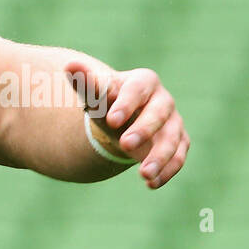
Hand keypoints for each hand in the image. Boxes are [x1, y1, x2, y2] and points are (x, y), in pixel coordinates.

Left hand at [65, 59, 189, 188]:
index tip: (111, 120)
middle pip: (159, 113)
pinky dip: (166, 171)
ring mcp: (174, 122)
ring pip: (172, 139)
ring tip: (143, 174)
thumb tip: (70, 66)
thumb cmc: (105, 103)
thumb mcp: (94, 94)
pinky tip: (151, 183)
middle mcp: (163, 100)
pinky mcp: (179, 143)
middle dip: (143, 130)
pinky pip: (178, 157)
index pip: (136, 90)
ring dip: (159, 157)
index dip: (125, 104)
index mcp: (143, 81)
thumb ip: (84, 81)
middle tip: (125, 145)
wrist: (119, 121)